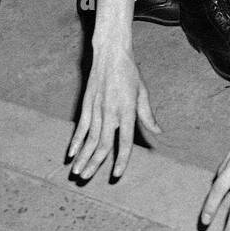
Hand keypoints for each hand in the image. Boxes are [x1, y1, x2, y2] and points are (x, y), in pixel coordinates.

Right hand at [68, 43, 160, 180]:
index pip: (125, 141)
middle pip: (102, 143)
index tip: (116, 174)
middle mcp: (110, 111)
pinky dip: (76, 140)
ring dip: (82, 156)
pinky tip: (71, 152)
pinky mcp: (87, 102)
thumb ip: (147, 114)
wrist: (111, 52)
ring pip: (89, 137)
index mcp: (127, 110)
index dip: (121, 159)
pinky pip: (81, 125)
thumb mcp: (142, 92)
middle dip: (94, 163)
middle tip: (86, 179)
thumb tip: (158, 131)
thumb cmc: (130, 72)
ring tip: (77, 172)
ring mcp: (96, 107)